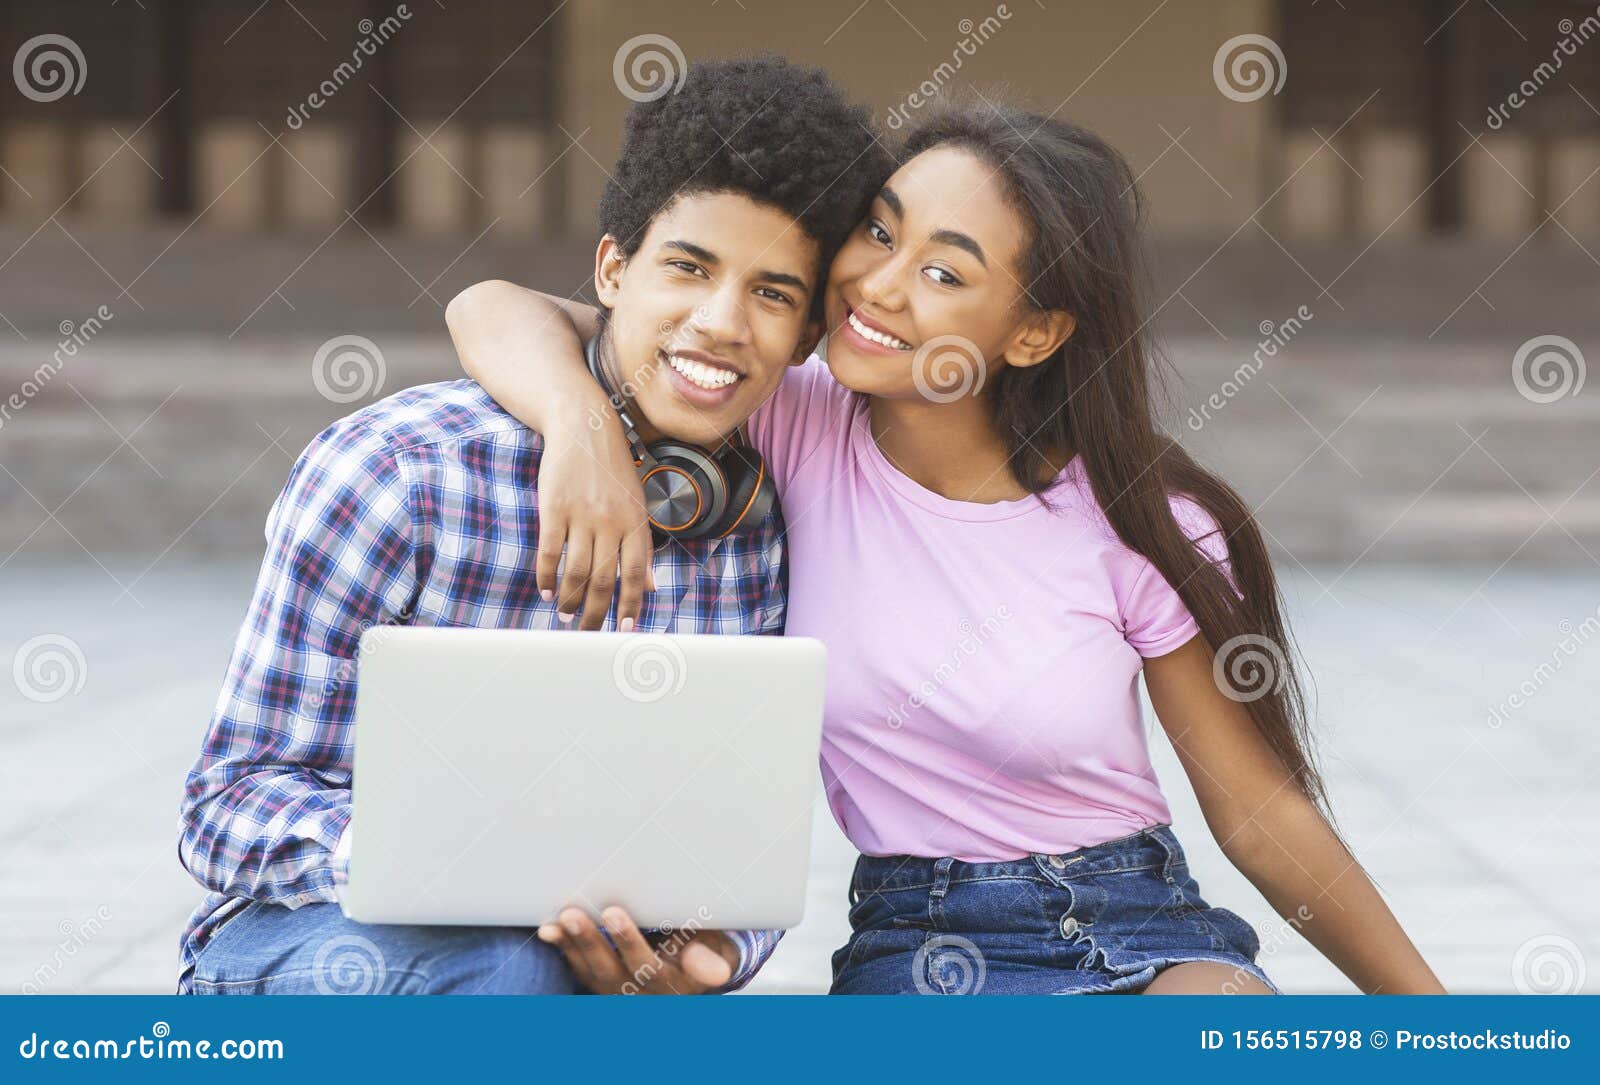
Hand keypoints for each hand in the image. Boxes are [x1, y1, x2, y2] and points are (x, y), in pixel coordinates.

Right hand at [536, 415, 654, 630]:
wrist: (583, 427)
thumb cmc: (612, 470)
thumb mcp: (637, 504)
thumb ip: (642, 546)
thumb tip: (650, 586)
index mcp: (635, 522)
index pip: (635, 574)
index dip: (630, 605)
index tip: (623, 630)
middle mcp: (611, 521)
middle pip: (603, 580)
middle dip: (595, 612)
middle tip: (586, 631)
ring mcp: (581, 515)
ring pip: (576, 572)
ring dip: (570, 599)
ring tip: (565, 614)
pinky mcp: (554, 508)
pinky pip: (550, 552)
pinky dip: (547, 576)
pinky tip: (547, 591)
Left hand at [537, 906, 739, 993]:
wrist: (689, 969)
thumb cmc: (703, 948)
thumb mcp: (715, 953)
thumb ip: (709, 960)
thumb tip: (718, 973)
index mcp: (672, 985)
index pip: (648, 967)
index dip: (628, 942)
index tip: (613, 912)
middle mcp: (641, 993)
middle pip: (612, 969)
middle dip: (592, 938)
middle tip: (572, 911)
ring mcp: (618, 990)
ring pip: (591, 970)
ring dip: (573, 943)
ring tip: (562, 916)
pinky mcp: (601, 983)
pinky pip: (579, 968)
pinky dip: (564, 949)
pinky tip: (549, 930)